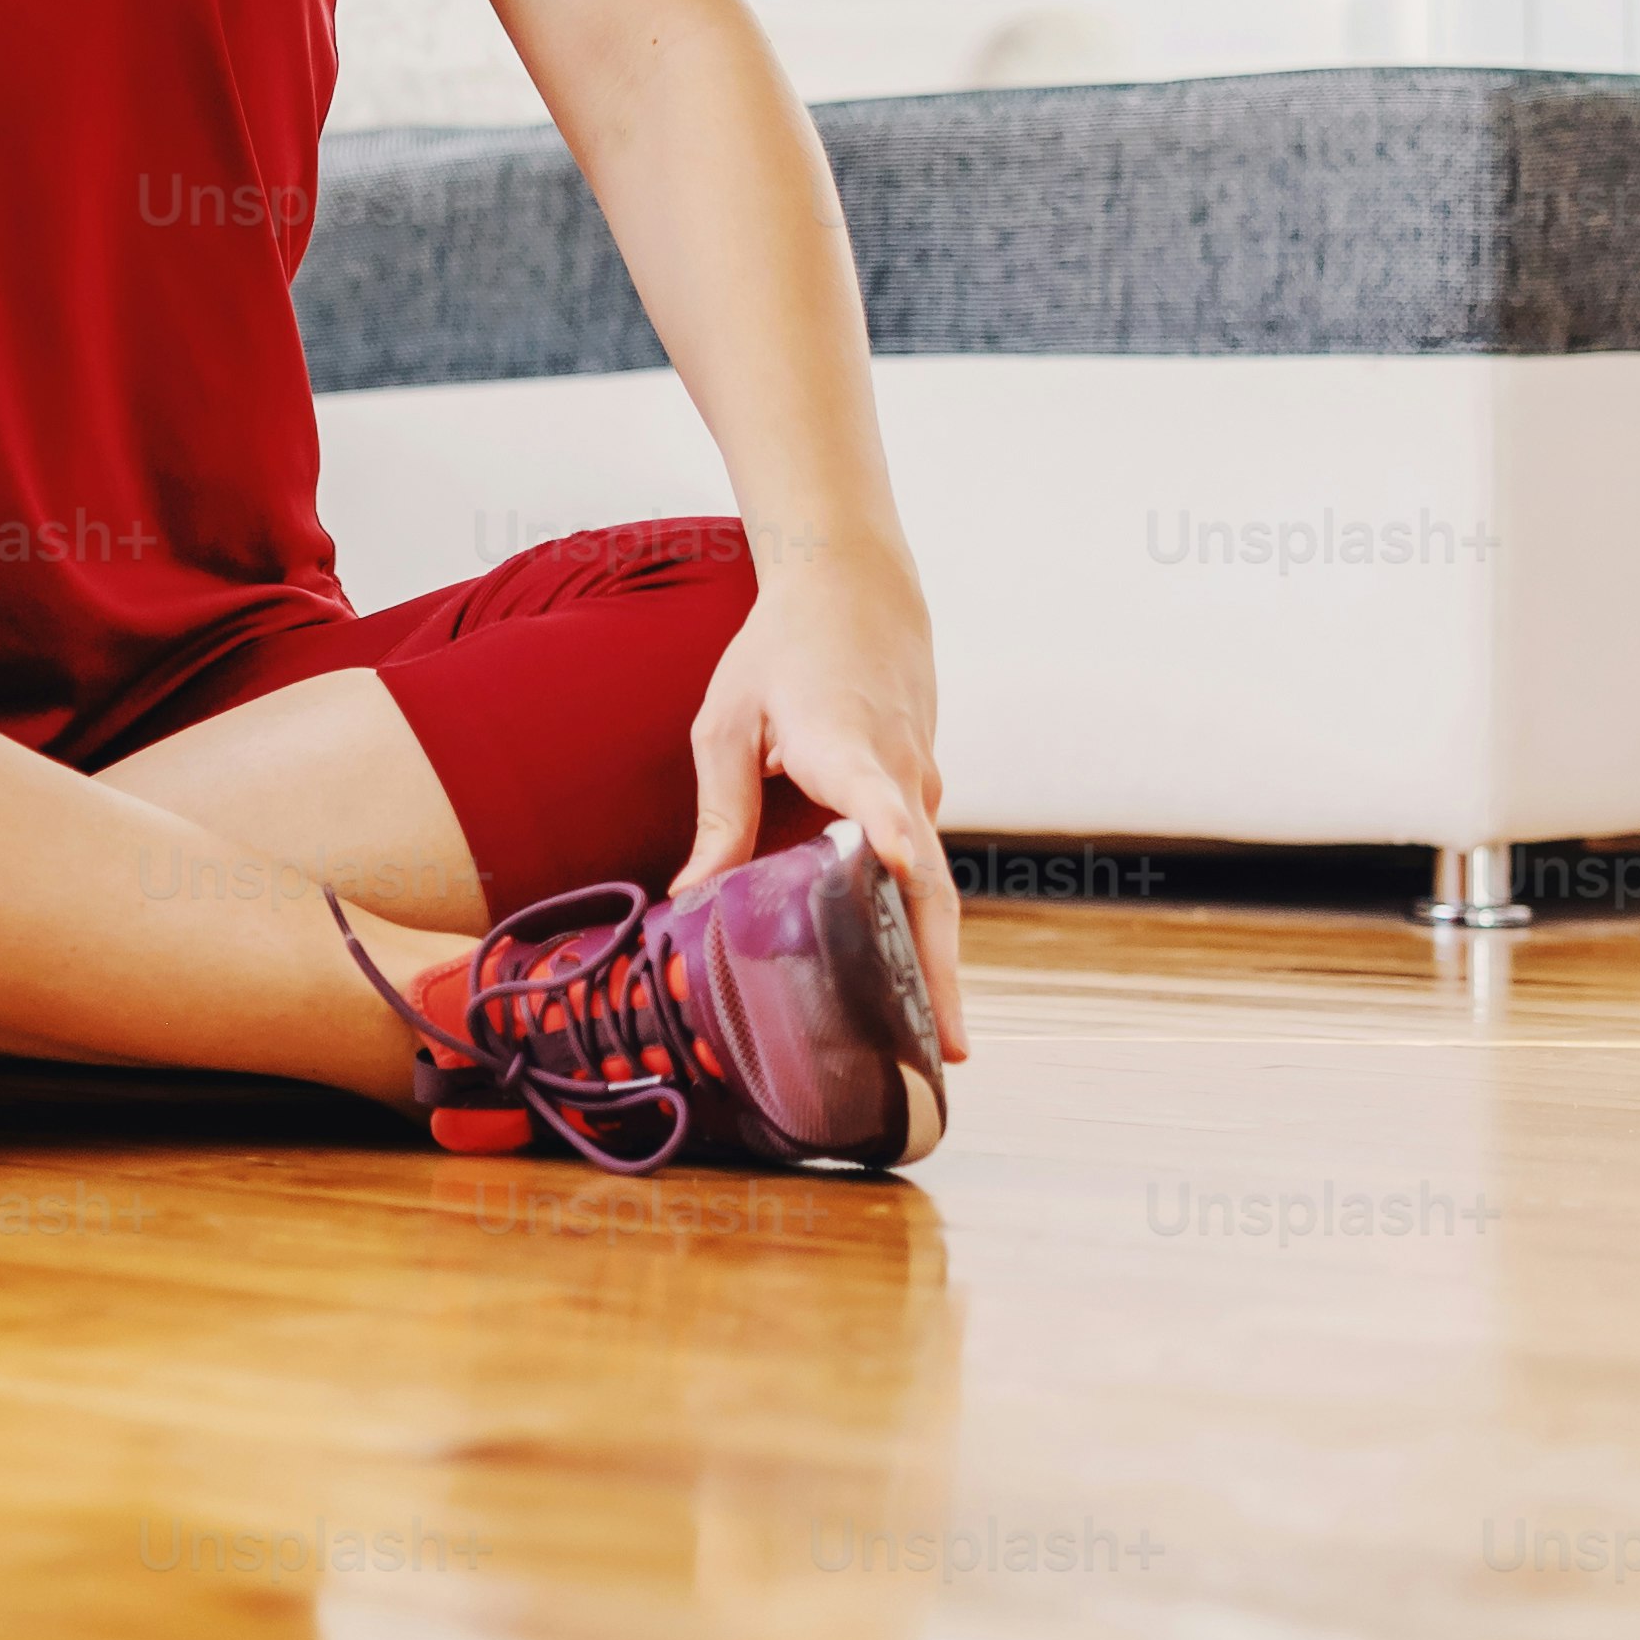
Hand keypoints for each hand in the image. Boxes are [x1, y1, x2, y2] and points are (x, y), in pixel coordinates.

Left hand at [686, 556, 964, 1060]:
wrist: (853, 588)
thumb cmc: (779, 653)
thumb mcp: (726, 721)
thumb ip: (721, 813)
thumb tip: (692, 901)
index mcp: (846, 745)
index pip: (878, 799)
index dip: (891, 839)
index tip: (903, 870)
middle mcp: (900, 775)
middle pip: (930, 882)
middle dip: (941, 970)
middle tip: (947, 1051)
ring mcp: (921, 789)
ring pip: (935, 887)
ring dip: (937, 964)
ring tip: (928, 1049)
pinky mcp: (922, 797)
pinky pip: (923, 871)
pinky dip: (919, 928)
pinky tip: (903, 989)